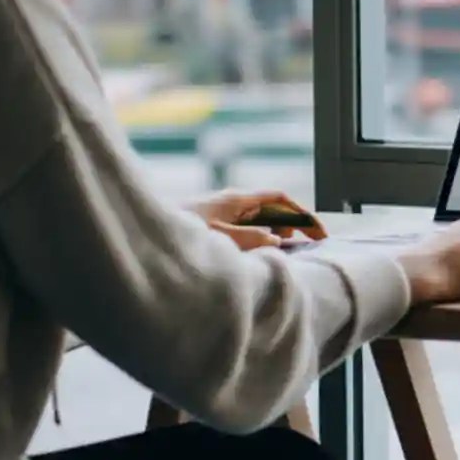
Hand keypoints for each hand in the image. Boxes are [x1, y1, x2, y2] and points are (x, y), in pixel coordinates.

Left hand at [187, 190, 325, 251]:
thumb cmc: (176, 232)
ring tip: (289, 258)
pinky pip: (246, 233)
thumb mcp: (216, 238)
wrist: (138, 234)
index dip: (303, 214)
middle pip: (274, 211)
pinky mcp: (213, 228)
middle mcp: (233, 204)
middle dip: (295, 229)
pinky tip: (261, 260)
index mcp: (237, 199)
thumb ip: (248, 239)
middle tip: (312, 250)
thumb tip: (276, 241)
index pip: (280, 199)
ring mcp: (223, 215)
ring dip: (277, 238)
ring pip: (261, 223)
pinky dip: (259, 244)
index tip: (320, 234)